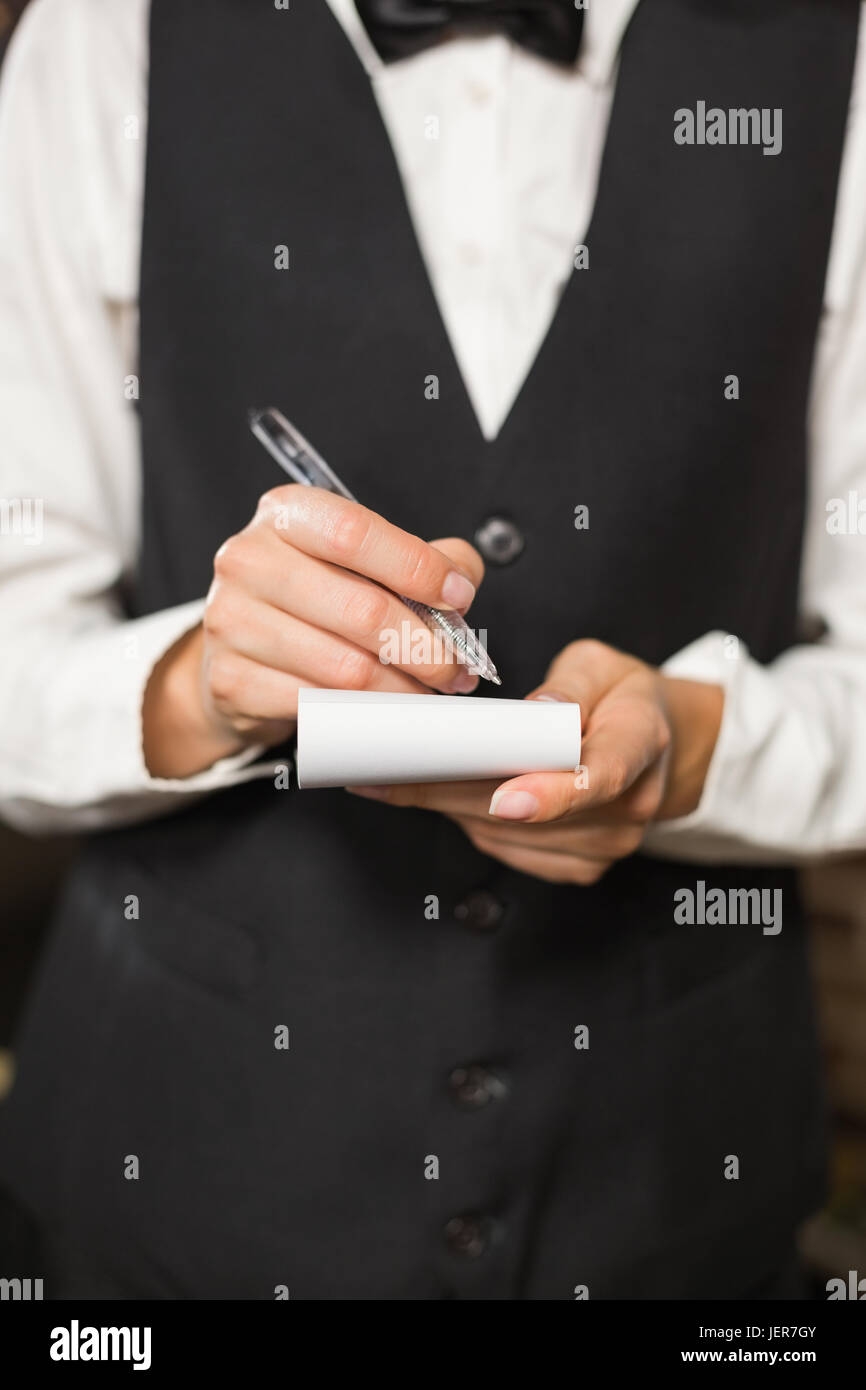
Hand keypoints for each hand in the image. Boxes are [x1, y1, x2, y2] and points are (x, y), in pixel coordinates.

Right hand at [143, 486, 483, 777]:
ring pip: (345, 668)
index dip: (417, 568)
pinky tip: (386, 710)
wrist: (242, 651)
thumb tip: (462, 578)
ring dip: (403, 688)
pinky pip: (319, 706)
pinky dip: (365, 714)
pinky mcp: (231, 680)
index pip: (354, 533)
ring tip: (429, 691)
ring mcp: (232, 622)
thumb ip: (422, 557)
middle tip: (457, 668)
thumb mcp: (363, 560)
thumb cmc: (313, 599)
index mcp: (285, 515)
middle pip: (359, 608)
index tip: (459, 597)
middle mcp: (248, 561)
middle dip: (425, 646)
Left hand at [348, 640, 723, 884]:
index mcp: (640, 742)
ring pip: (506, 834)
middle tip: (388, 772)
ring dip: (447, 807)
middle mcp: (628, 804)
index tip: (507, 797)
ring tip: (394, 778)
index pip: (601, 774)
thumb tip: (538, 711)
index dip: (552, 792)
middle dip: (453, 791)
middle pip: (530, 812)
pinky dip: (465, 823)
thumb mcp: (602, 666)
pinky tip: (433, 797)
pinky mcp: (577, 865)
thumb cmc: (621, 700)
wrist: (654, 746)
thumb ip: (571, 685)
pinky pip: (507, 850)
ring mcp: (604, 843)